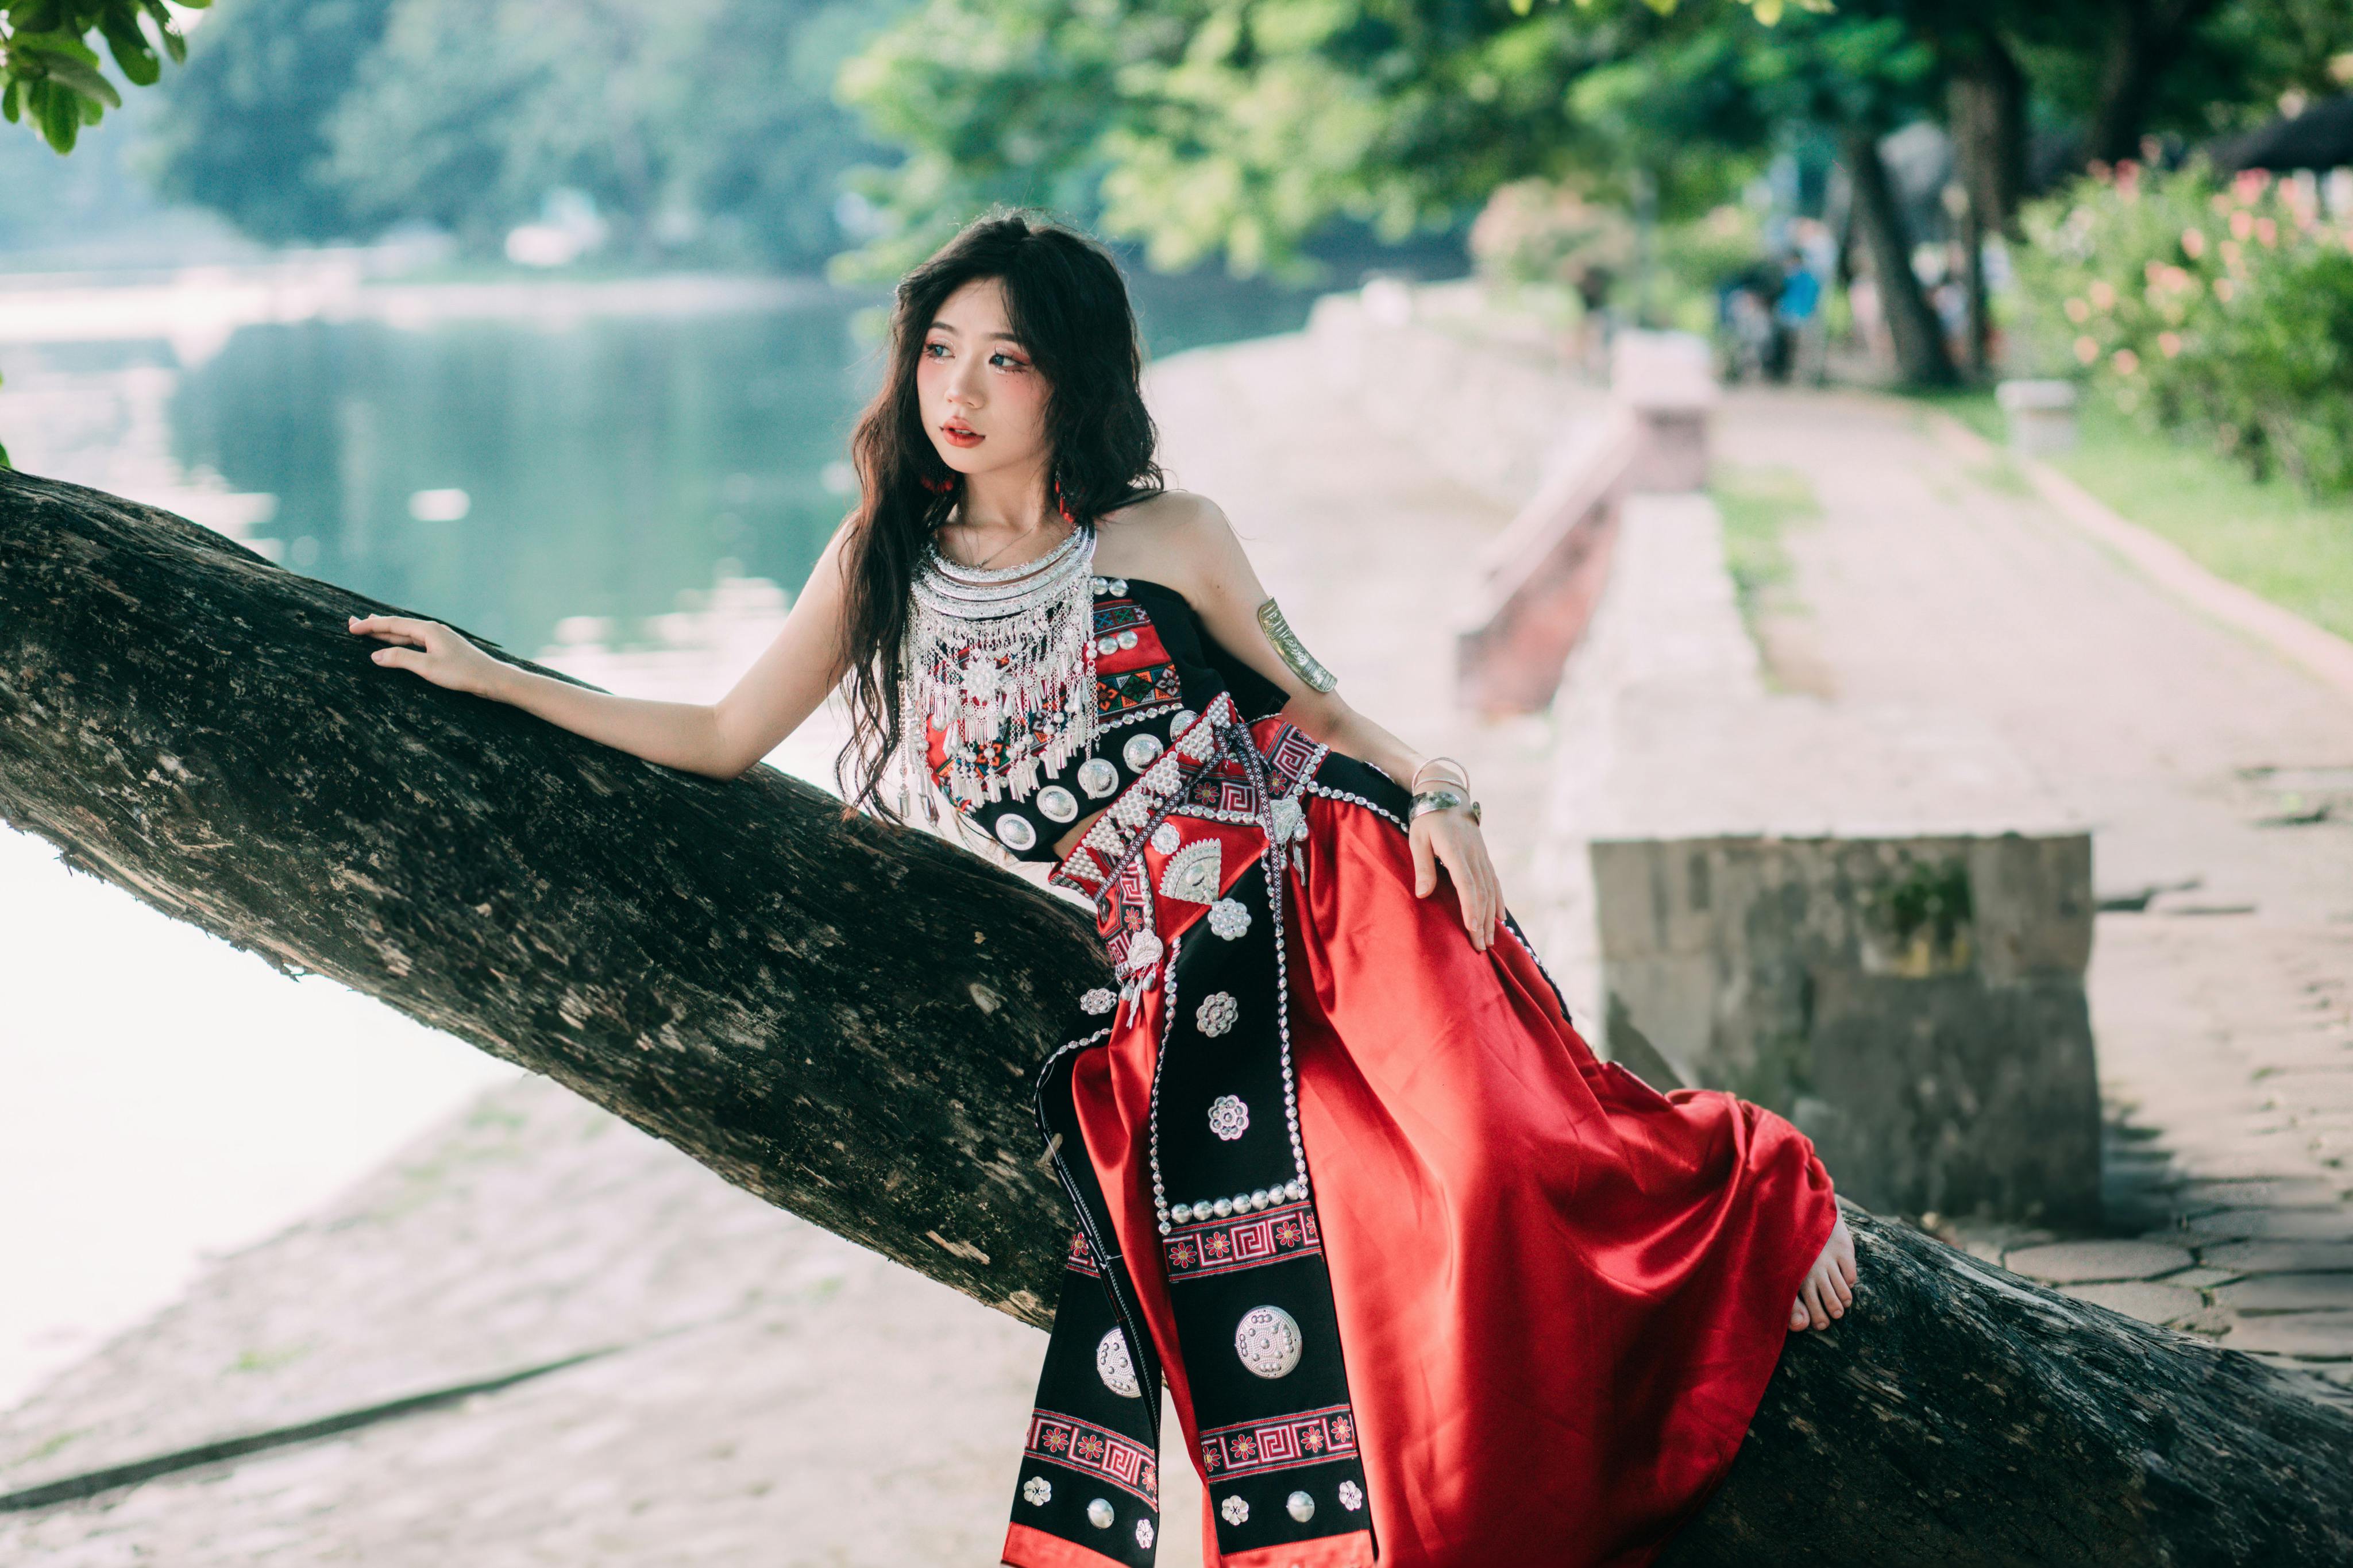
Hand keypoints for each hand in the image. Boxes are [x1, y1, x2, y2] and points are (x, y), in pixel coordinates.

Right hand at [347, 613, 503, 695]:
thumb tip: (376, 656)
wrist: (492, 679)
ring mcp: (439, 639)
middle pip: (399, 626)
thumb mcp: (427, 668)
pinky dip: (402, 642)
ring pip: (407, 634)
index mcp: (428, 630)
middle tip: (353, 624)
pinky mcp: (445, 649)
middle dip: (376, 625)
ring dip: (388, 633)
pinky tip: (399, 644)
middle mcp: (433, 630)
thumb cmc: (462, 673)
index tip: (351, 627)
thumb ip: (400, 660)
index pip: (393, 624)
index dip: (371, 626)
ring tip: (371, 629)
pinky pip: (416, 642)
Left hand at [1409, 805, 1501, 952]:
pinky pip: (1495, 882)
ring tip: (1490, 941)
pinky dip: (1498, 901)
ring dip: (1490, 917)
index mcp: (1455, 850)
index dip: (1469, 906)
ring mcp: (1482, 856)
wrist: (1447, 796)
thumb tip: (1423, 894)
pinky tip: (1500, 919)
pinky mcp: (1485, 857)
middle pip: (1481, 892)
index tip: (1471, 928)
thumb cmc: (1427, 819)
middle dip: (1481, 921)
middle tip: (1481, 947)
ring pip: (1490, 890)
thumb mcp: (1418, 838)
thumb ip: (1423, 866)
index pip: (1465, 882)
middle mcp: (1474, 855)